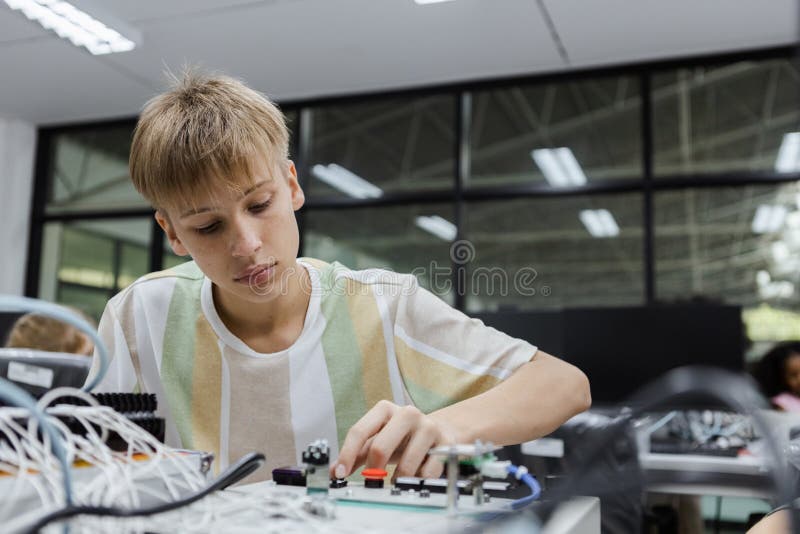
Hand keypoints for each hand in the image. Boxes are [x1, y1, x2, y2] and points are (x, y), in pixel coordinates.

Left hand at [331, 400, 456, 479]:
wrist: (439, 432)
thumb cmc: (402, 438)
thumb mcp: (378, 440)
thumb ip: (357, 454)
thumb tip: (334, 472)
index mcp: (384, 409)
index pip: (359, 431)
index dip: (347, 455)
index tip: (340, 474)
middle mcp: (407, 413)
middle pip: (380, 447)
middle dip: (373, 470)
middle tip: (372, 481)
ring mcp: (428, 426)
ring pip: (406, 464)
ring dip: (398, 480)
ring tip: (396, 482)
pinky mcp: (445, 443)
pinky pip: (428, 472)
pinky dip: (419, 481)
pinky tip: (418, 477)